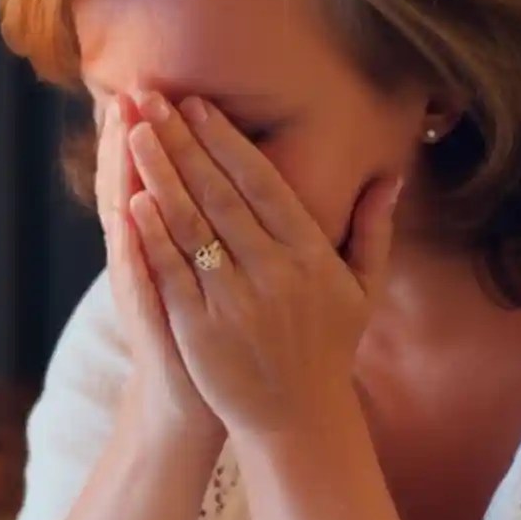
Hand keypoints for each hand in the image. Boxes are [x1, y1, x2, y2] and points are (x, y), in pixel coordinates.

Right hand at [96, 94, 220, 436]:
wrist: (192, 403)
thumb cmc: (217, 339)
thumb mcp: (222, 279)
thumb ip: (231, 231)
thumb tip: (252, 186)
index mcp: (174, 243)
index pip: (165, 178)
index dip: (166, 136)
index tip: (167, 89)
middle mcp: (149, 256)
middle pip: (138, 184)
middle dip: (137, 137)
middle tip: (133, 88)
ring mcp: (143, 283)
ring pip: (129, 218)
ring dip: (124, 172)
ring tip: (124, 126)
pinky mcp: (147, 314)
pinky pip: (136, 269)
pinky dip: (133, 238)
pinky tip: (131, 204)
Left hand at [123, 95, 400, 438]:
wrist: (297, 420)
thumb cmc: (326, 349)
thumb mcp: (359, 290)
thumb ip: (371, 231)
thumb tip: (390, 176)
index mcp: (311, 255)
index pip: (262, 183)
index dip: (226, 141)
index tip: (197, 104)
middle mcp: (275, 271)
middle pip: (220, 193)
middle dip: (182, 141)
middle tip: (151, 98)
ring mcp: (237, 300)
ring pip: (192, 225)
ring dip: (160, 174)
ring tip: (134, 133)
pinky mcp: (202, 329)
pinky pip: (173, 273)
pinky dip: (152, 236)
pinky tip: (130, 201)